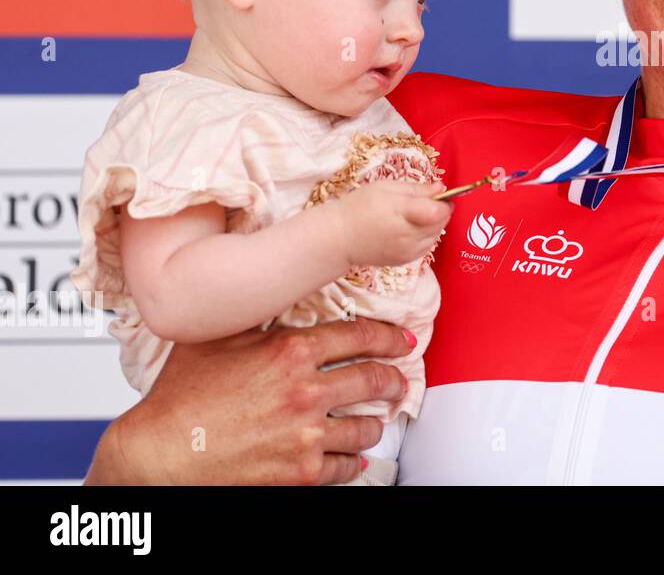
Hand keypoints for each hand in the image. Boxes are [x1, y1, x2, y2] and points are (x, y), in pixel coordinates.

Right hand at [84, 318, 414, 484]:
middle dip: (393, 379)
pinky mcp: (302, 473)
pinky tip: (352, 455)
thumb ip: (256, 318)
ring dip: (374, 421)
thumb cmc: (178, 401)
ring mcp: (306, 435)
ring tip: (374, 419)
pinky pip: (348, 466)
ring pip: (367, 425)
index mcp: (289, 352)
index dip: (388, 337)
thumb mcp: (217, 340)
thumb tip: (276, 296)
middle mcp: (305, 392)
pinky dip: (354, 460)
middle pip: (373, 379)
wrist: (158, 456)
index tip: (400, 341)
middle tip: (397, 380)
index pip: (359, 336)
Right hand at [338, 179, 452, 267]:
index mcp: (402, 215)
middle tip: (423, 202)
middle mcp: (409, 238)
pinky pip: (427, 246)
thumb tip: (441, 188)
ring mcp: (408, 253)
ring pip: (436, 235)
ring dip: (433, 224)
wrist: (339, 238)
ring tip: (413, 215)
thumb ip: (416, 189)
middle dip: (439, 211)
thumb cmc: (359, 207)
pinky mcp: (406, 261)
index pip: (439, 212)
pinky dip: (425, 236)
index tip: (435, 194)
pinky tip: (410, 228)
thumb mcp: (386, 188)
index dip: (443, 201)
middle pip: (441, 224)